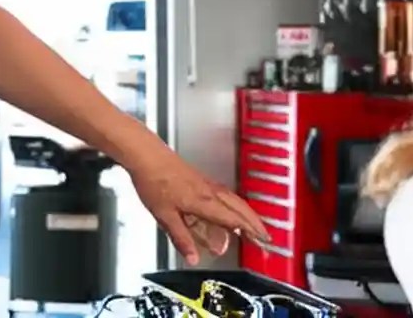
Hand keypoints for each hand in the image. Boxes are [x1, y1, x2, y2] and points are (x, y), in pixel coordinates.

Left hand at [127, 152, 269, 264]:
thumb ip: (181, 238)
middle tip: (265, 235)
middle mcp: (209, 191)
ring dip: (246, 213)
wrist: (146, 154)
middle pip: (240, 208)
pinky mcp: (200, 178)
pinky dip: (233, 204)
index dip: (250, 232)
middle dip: (255, 223)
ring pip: (234, 199)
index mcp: (204, 201)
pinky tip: (229, 208)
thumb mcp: (165, 216)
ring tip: (253, 225)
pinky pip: (224, 194)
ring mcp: (206, 183)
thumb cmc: (153, 180)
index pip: (234, 220)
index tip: (261, 241)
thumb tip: (193, 257)